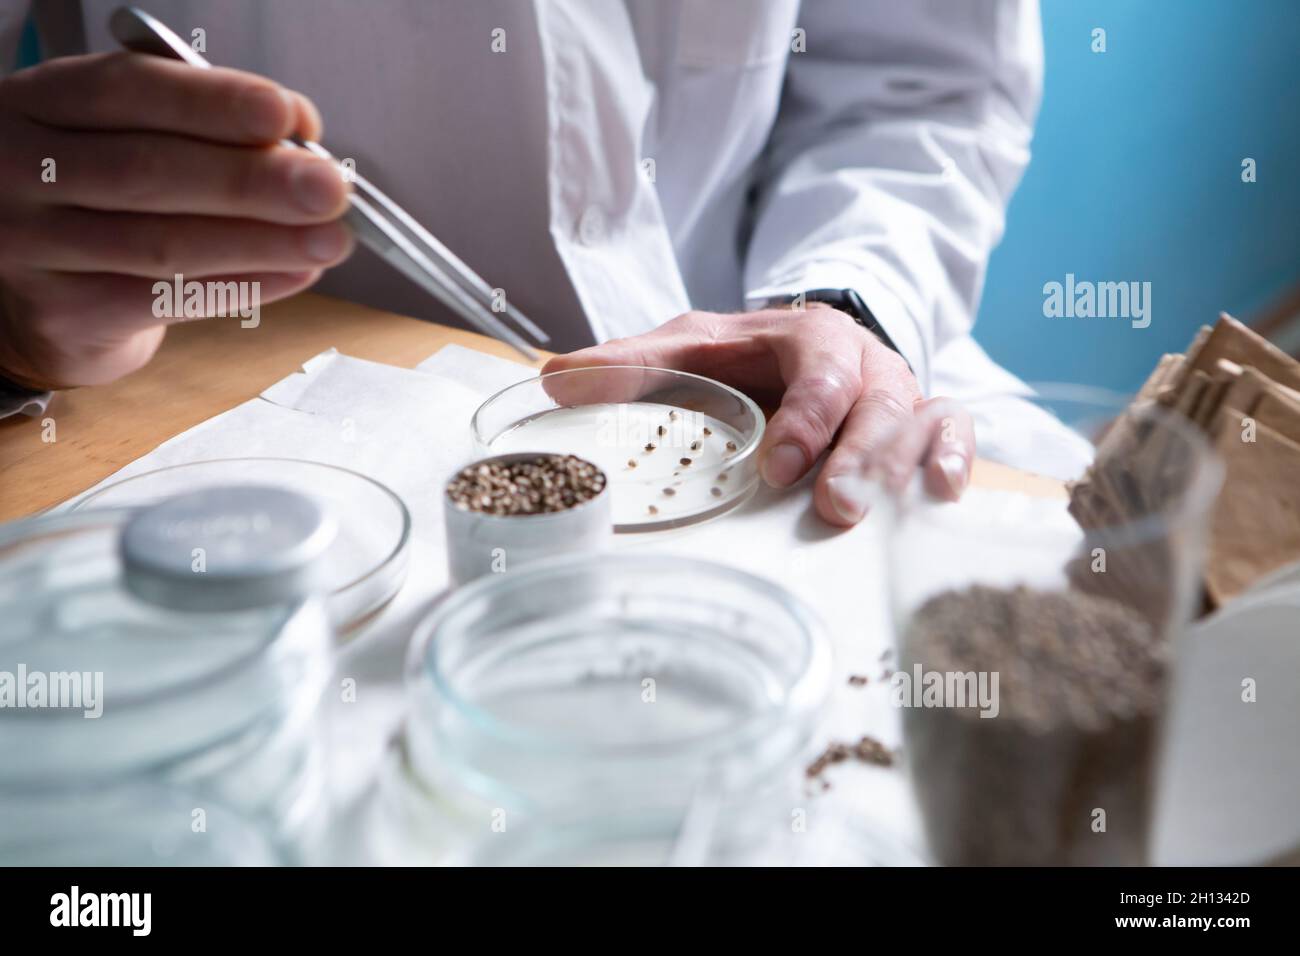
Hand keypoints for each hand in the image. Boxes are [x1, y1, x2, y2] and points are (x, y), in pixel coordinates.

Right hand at [0, 53, 353, 389]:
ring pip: (164, 243)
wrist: (26, 291)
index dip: (215, 103)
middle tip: (330, 190)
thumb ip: (199, 131)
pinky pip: (168, 300)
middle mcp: (26, 170)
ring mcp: (34, 246)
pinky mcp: (63, 313)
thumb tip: (299, 137)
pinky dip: (242, 286)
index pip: (129, 90)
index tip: (289, 116)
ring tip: (330, 239)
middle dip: (254, 180)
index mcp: (42, 105)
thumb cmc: (95, 199)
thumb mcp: (122, 138)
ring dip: (262, 241)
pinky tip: (295, 274)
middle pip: (150, 171)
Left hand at [542, 307, 975, 526]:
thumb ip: (630, 366)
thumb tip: (552, 379)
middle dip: (859, 456)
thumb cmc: (743, 355)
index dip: (807, 415)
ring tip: (872, 520)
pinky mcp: (923, 422)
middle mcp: (863, 364)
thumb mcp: (687, 348)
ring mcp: (899, 393)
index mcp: (807, 337)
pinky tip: (942, 495)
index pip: (819, 367)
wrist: (806, 344)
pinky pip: (954, 432)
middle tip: (835, 508)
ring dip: (899, 471)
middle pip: (877, 403)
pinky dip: (956, 458)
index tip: (779, 466)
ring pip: (918, 422)